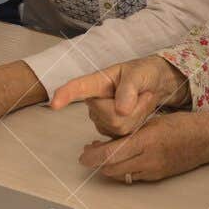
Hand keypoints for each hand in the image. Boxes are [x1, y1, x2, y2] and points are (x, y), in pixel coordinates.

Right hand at [50, 55, 189, 136]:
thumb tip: (121, 110)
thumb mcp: (139, 74)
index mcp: (96, 82)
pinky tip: (139, 111)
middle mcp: (94, 101)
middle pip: (109, 116)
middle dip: (132, 108)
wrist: (154, 84)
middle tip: (143, 93)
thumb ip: (129, 89)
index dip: (65, 95)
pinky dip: (138, 123)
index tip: (54, 104)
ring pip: (118, 127)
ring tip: (142, 99)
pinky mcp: (110, 130)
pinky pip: (124, 135)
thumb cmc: (143, 74)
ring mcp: (101, 118)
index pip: (78, 88)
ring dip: (137, 114)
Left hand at [78, 111, 208, 183]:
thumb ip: (131, 131)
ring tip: (103, 154)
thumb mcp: (153, 121)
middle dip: (97, 163)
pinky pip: (133, 177)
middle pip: (112, 169)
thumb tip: (108, 139)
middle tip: (89, 151)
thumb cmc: (182, 125)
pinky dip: (122, 170)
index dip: (93, 156)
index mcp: (147, 140)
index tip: (83, 154)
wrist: (206, 139)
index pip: (111, 154)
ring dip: (109, 167)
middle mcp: (149, 159)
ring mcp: (153, 171)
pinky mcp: (158, 177)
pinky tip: (122, 159)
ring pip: (121, 175)